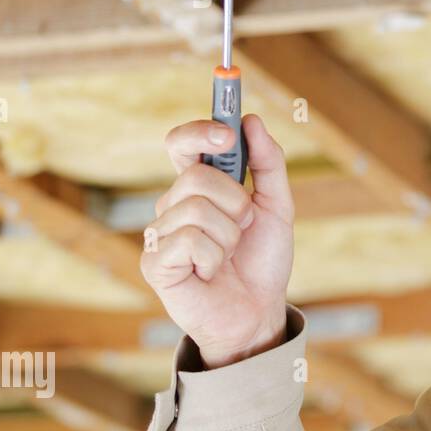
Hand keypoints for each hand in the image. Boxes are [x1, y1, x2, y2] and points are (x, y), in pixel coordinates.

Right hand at [140, 114, 294, 368]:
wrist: (258, 310)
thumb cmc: (262, 259)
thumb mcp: (277, 206)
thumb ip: (268, 163)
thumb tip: (251, 120)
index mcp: (200, 186)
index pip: (182, 143)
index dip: (199, 131)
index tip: (227, 133)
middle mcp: (174, 204)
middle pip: (196, 175)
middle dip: (235, 201)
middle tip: (243, 226)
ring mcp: (160, 233)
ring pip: (197, 209)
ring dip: (229, 236)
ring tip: (227, 255)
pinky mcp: (153, 262)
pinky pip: (188, 240)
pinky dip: (213, 258)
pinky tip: (210, 273)